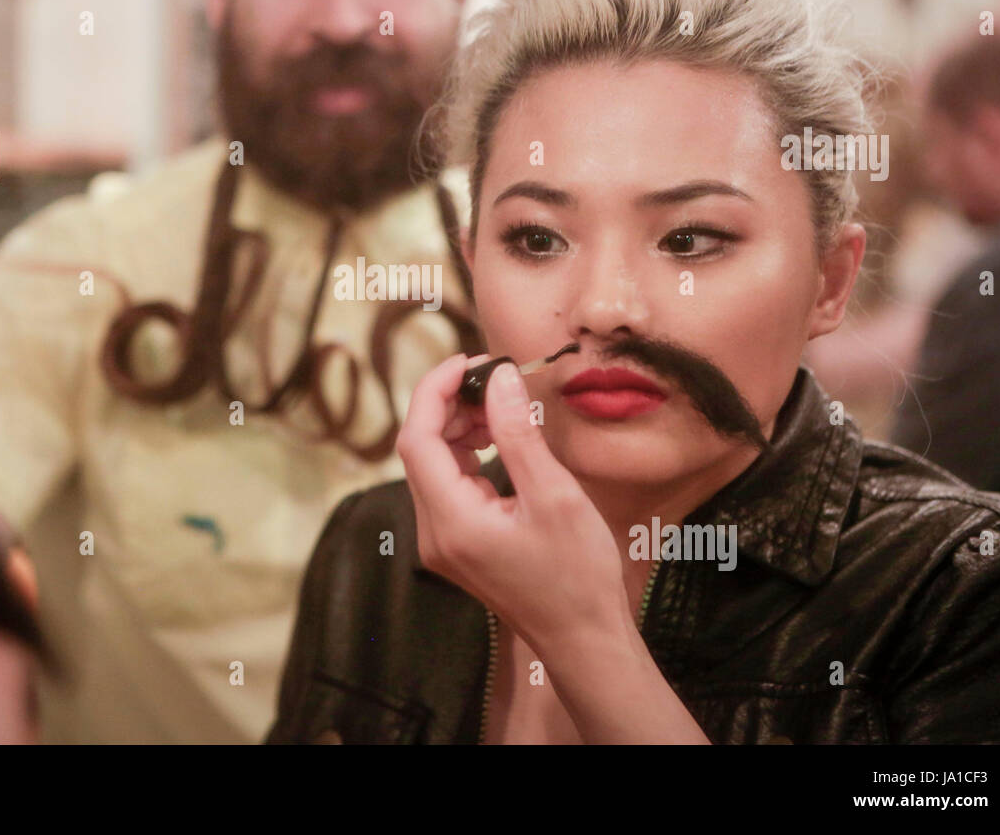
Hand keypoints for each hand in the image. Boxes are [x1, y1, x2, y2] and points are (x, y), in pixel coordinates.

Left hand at [396, 352, 631, 655]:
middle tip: (492, 378)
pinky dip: (467, 454)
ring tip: (500, 406)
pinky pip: (447, 485)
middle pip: (419, 449)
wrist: (583, 639)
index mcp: (451, 522)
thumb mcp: (554, 495)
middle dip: (449, 405)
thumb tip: (499, 378)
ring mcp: (441, 541)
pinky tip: (497, 439)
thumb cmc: (577, 575)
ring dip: (458, 427)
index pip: (417, 439)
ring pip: (432, 465)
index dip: (435, 390)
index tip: (470, 360)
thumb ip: (518, 433)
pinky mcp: (456, 543)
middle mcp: (434, 533)